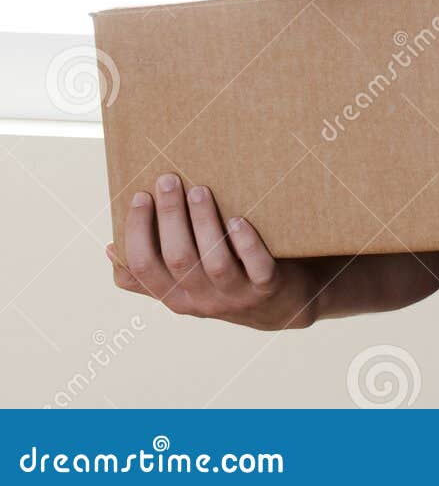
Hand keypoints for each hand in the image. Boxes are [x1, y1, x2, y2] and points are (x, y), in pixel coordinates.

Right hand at [108, 177, 320, 329]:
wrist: (279, 306)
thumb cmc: (223, 281)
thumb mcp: (183, 285)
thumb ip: (149, 272)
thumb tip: (110, 249)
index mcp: (174, 296)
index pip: (143, 267)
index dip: (137, 232)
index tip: (140, 195)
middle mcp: (201, 300)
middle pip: (177, 259)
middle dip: (170, 216)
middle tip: (168, 179)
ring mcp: (235, 295)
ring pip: (214, 262)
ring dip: (204, 223)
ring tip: (200, 189)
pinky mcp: (267, 287)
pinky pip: (257, 267)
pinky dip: (246, 243)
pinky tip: (238, 219)